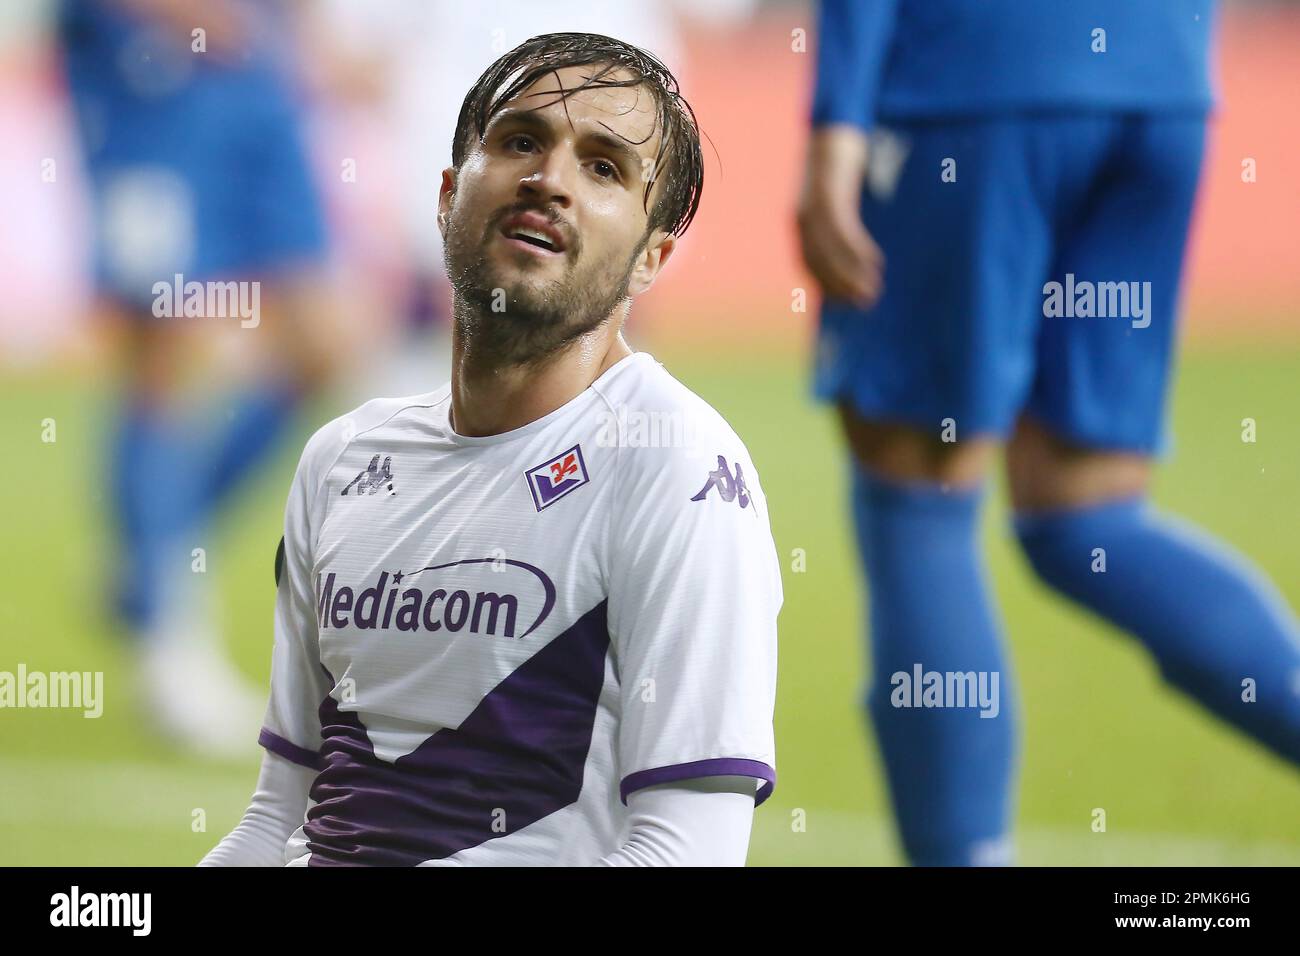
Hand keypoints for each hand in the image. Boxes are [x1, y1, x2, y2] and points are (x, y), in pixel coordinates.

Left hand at [797, 124, 884, 309]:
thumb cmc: (838, 173)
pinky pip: (843, 228)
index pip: (809, 266)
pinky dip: (857, 249)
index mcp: (801, 226)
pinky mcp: (830, 193)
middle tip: (865, 304)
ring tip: (872, 289)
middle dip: (841, 286)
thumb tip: (852, 259)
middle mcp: (802, 220)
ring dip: (851, 273)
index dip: (828, 287)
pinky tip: (875, 261)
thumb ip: (839, 229)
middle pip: (819, 263)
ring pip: (830, 250)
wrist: (832, 132)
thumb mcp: (835, 204)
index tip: (847, 304)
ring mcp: (814, 207)